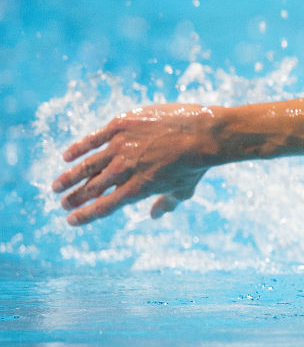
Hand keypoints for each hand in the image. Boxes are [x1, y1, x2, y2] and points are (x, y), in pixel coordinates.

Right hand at [52, 104, 223, 225]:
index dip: (86, 215)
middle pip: (92, 187)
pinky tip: (66, 157)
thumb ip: (167, 203)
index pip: (105, 206)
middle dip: (74, 198)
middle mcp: (125, 170)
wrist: (205, 134)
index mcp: (138, 189)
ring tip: (56, 187)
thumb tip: (155, 216)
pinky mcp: (120, 126)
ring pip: (87, 165)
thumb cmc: (197, 164)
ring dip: (69, 177)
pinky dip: (78, 148)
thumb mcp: (184, 189)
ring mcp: (121, 147)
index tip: (70, 220)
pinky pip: (93, 139)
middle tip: (62, 204)